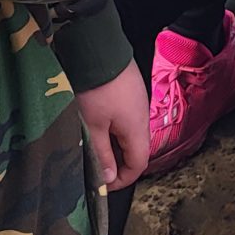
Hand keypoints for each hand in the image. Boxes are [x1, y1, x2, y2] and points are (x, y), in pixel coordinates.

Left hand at [77, 59, 149, 190]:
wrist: (99, 49)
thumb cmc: (96, 88)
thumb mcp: (93, 127)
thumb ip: (102, 155)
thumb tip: (108, 180)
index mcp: (137, 129)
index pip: (137, 165)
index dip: (121, 180)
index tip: (103, 185)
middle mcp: (142, 117)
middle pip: (136, 150)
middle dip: (117, 164)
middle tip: (95, 168)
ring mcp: (138, 102)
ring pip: (129, 134)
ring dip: (114, 146)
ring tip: (92, 146)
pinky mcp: (130, 91)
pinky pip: (126, 118)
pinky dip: (114, 129)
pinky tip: (97, 124)